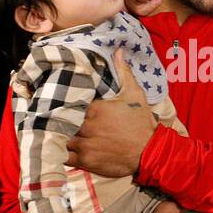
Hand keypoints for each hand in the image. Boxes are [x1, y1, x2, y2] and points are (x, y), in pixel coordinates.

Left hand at [67, 49, 155, 176]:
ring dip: (63, 137)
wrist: (150, 151)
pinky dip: (64, 154)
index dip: (68, 105)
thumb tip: (118, 51)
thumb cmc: (141, 122)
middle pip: (65, 122)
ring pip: (63, 138)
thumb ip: (123, 72)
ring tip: (62, 135)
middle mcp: (86, 126)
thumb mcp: (134, 94)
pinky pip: (66, 156)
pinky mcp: (86, 161)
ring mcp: (85, 144)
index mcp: (94, 108)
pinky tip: (65, 150)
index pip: (72, 104)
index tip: (68, 106)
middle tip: (63, 121)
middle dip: (64, 121)